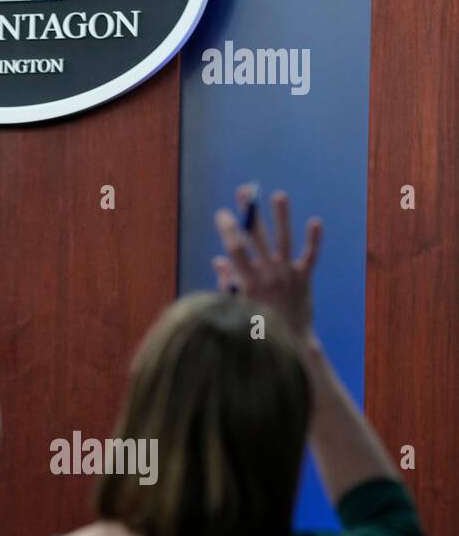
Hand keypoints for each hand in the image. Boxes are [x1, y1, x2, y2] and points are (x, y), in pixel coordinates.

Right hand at [212, 187, 322, 338]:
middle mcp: (269, 275)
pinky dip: (314, 240)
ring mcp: (288, 276)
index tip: (223, 214)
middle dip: (249, 213)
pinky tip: (315, 221)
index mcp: (248, 282)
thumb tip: (219, 260)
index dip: (229, 229)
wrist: (290, 343)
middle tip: (245, 191)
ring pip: (284, 240)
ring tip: (278, 195)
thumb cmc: (257, 326)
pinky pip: (310, 256)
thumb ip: (227, 282)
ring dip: (281, 216)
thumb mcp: (237, 305)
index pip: (236, 249)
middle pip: (257, 238)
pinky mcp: (305, 279)